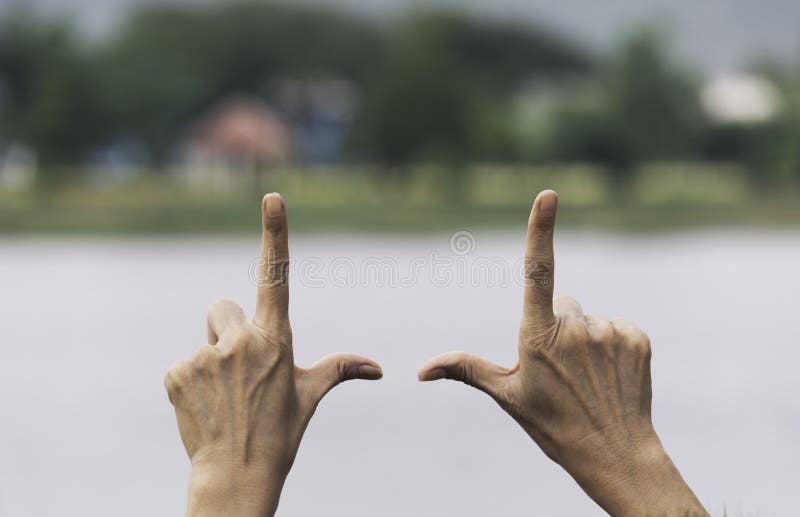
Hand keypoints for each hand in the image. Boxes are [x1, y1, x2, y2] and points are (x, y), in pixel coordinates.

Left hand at [165, 193, 382, 516]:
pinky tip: (204, 407)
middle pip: (222, 309)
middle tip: (237, 370)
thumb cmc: (280, 434)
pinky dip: (190, 382)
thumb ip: (342, 369)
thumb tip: (380, 369)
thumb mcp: (311, 396)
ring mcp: (206, 357)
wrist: (237, 477)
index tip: (272, 196)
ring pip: (203, 339)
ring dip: (210, 360)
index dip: (276, 233)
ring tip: (223, 397)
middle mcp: (240, 341)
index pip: (277, 276)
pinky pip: (181, 364)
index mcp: (276, 339)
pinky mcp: (177, 373)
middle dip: (227, 330)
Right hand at [418, 190, 706, 516]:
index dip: (540, 230)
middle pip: (562, 304)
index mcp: (538, 335)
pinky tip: (610, 375)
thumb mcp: (506, 395)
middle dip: (558, 326)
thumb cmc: (553, 425)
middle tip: (561, 368)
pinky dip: (613, 345)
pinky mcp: (638, 338)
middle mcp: (576, 328)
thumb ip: (464, 370)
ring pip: (590, 318)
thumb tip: (420, 371)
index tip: (548, 195)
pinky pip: (618, 326)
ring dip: (587, 338)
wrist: (614, 454)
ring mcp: (610, 332)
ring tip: (587, 377)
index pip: (538, 272)